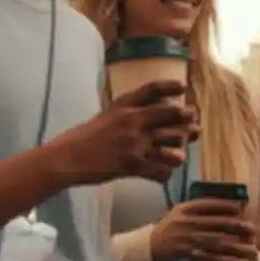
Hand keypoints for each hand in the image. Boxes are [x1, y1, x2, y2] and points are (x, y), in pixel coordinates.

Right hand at [48, 80, 199, 185]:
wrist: (65, 159)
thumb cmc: (82, 138)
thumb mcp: (105, 117)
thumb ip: (125, 114)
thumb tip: (147, 114)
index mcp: (123, 106)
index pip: (152, 89)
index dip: (170, 86)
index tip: (183, 87)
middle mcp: (133, 120)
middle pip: (172, 113)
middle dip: (187, 119)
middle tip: (194, 127)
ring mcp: (135, 142)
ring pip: (173, 142)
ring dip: (179, 150)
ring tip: (178, 156)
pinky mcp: (133, 164)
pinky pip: (161, 169)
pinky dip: (165, 173)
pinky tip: (162, 174)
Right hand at [150, 198, 253, 260]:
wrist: (154, 244)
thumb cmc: (173, 224)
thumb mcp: (181, 210)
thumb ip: (199, 206)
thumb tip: (225, 201)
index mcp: (184, 209)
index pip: (207, 204)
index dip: (225, 205)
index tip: (239, 206)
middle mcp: (185, 222)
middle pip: (214, 222)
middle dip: (234, 224)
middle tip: (249, 227)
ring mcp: (185, 237)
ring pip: (213, 239)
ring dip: (231, 240)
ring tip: (245, 241)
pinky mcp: (186, 251)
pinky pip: (206, 252)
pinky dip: (220, 253)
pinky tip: (231, 253)